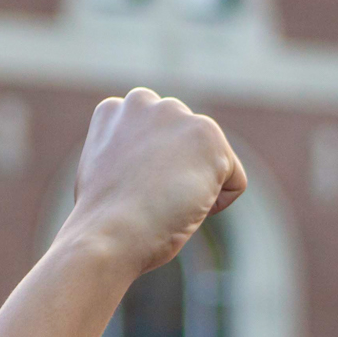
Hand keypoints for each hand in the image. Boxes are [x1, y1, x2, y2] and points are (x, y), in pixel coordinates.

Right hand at [63, 88, 246, 280]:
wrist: (110, 235)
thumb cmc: (103, 224)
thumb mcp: (107, 177)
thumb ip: (129, 156)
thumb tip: (148, 165)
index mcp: (114, 111)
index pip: (154, 141)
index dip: (149, 178)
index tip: (130, 196)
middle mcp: (143, 101)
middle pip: (185, 147)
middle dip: (176, 176)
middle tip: (148, 201)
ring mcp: (177, 116)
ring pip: (209, 161)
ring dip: (195, 188)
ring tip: (164, 204)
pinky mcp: (209, 137)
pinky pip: (234, 182)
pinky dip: (217, 204)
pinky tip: (187, 209)